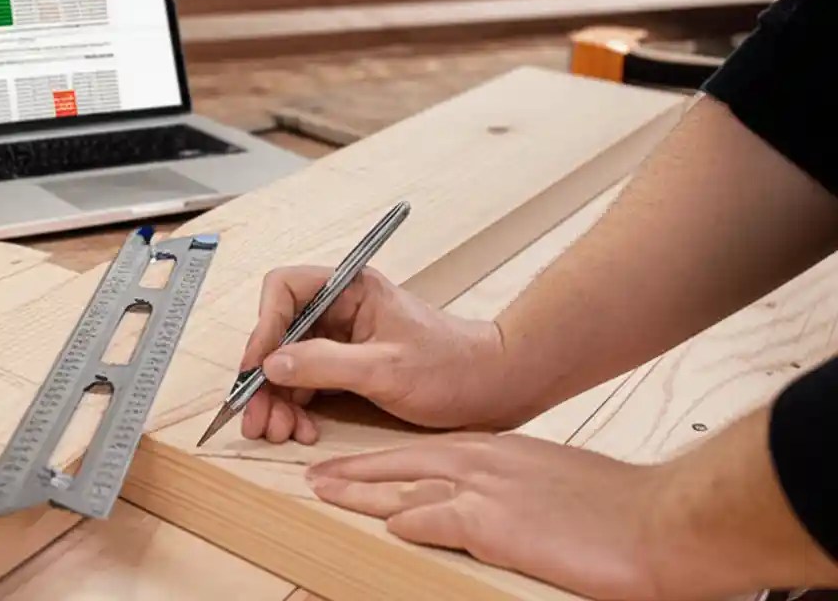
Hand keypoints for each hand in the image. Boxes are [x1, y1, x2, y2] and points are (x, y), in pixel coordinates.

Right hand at [239, 266, 526, 444]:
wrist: (493, 387)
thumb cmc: (452, 368)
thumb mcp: (386, 369)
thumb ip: (325, 363)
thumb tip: (272, 364)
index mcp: (350, 289)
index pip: (285, 290)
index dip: (263, 326)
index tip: (256, 367)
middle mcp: (340, 309)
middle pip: (280, 334)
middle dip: (265, 377)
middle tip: (256, 417)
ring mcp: (342, 339)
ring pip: (289, 363)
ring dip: (277, 399)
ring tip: (277, 431)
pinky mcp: (348, 366)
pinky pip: (307, 383)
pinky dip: (298, 407)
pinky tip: (302, 429)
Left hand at [305, 433, 674, 599]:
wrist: (657, 518)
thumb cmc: (614, 506)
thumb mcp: (551, 481)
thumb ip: (513, 486)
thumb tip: (493, 507)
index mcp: (498, 451)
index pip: (424, 450)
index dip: (383, 459)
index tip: (354, 464)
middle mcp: (484, 461)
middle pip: (400, 460)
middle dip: (354, 469)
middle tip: (317, 474)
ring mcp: (486, 489)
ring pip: (403, 486)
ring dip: (359, 491)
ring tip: (322, 491)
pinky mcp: (493, 523)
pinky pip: (432, 520)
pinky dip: (405, 522)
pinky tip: (385, 525)